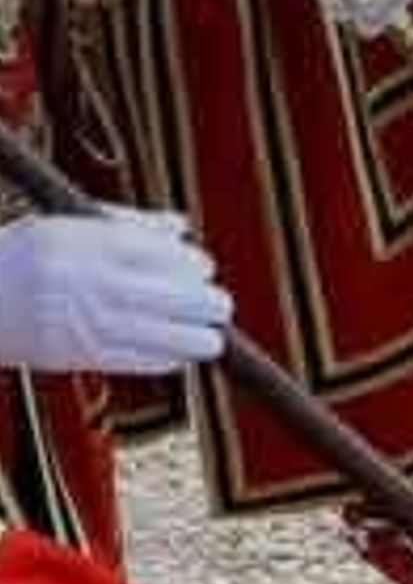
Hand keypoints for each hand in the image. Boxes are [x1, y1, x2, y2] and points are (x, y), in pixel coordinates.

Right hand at [0, 210, 228, 376]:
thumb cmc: (23, 257)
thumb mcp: (66, 225)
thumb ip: (128, 224)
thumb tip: (181, 228)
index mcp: (87, 243)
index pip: (162, 253)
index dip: (192, 264)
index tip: (203, 268)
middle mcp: (91, 281)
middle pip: (176, 296)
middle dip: (208, 302)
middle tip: (219, 304)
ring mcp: (86, 320)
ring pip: (167, 334)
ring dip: (199, 337)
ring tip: (210, 335)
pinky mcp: (79, 354)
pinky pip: (141, 360)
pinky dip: (169, 358)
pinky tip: (180, 353)